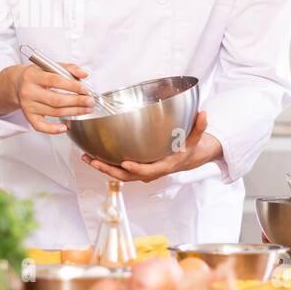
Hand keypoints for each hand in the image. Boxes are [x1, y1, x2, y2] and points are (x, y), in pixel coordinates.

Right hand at [11, 63, 94, 133]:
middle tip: (90, 102)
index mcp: (33, 76)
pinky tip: (66, 127)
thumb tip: (84, 74)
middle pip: (56, 100)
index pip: (55, 81)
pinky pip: (40, 127)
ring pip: (53, 112)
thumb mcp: (49, 66)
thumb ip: (68, 68)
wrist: (17, 83)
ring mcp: (28, 106)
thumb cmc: (37, 75)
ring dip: (72, 112)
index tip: (86, 90)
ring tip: (86, 109)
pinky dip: (53, 130)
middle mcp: (28, 91)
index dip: (73, 86)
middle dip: (76, 102)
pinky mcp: (28, 116)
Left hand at [81, 111, 216, 182]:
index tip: (125, 163)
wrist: (186, 158)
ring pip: (119, 174)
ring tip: (87, 158)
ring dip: (102, 168)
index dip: (137, 169)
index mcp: (164, 165)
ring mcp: (141, 171)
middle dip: (110, 170)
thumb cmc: (188, 146)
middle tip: (95, 161)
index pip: (149, 171)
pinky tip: (91, 155)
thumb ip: (199, 126)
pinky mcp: (135, 167)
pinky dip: (105, 164)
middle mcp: (150, 171)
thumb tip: (204, 113)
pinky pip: (118, 169)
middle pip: (127, 176)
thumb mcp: (196, 137)